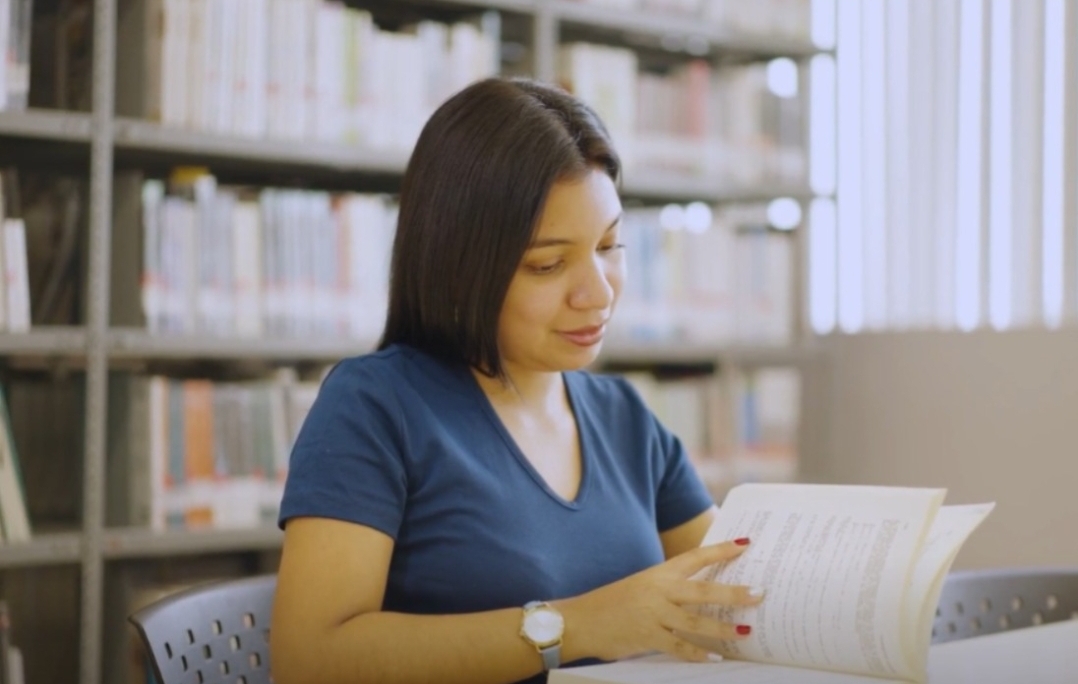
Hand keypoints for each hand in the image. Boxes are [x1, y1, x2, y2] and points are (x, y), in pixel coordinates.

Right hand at [555, 538, 763, 662]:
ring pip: (696, 621)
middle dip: (734, 592)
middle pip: (703, 590)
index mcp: (658, 574)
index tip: (745, 544)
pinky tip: (716, 657)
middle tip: (759, 593)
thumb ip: (669, 590)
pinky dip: (699, 653)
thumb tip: (704, 597)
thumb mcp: (642, 588)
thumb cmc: (613, 604)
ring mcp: (653, 614)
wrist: (580, 620)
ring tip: (745, 631)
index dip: (721, 551)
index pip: (696, 557)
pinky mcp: (647, 636)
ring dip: (723, 627)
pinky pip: (679, 646)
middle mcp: (658, 590)